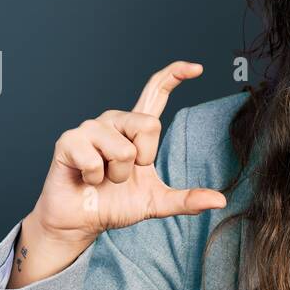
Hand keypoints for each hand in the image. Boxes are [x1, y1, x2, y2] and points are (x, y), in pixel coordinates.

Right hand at [27, 60, 226, 246]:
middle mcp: (113, 121)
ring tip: (103, 178)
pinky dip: (95, 178)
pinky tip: (85, 179)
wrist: (81, 222)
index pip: (156, 93)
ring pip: (124, 150)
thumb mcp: (156, 202)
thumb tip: (220, 200)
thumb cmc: (114, 204)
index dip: (175, 76)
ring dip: (118, 175)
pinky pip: (96, 161)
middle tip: (123, 175)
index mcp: (134, 128)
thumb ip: (187, 200)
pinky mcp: (69, 141)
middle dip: (142, 160)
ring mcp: (89, 128)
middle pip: (149, 125)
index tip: (198, 68)